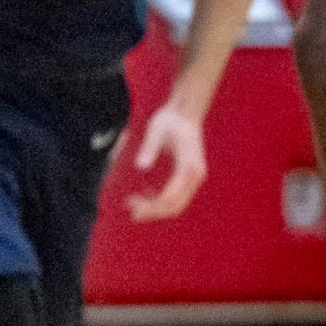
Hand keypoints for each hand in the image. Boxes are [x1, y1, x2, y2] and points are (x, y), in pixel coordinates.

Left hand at [126, 101, 207, 221]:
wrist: (186, 113)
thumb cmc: (170, 120)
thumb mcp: (156, 130)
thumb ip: (149, 147)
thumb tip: (140, 167)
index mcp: (188, 166)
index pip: (170, 197)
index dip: (150, 206)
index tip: (131, 203)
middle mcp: (195, 175)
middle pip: (175, 206)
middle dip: (152, 212)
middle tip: (131, 210)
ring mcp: (194, 177)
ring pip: (176, 204)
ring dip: (155, 209)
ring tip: (133, 205)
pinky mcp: (189, 177)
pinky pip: (176, 197)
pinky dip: (160, 201)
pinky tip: (144, 194)